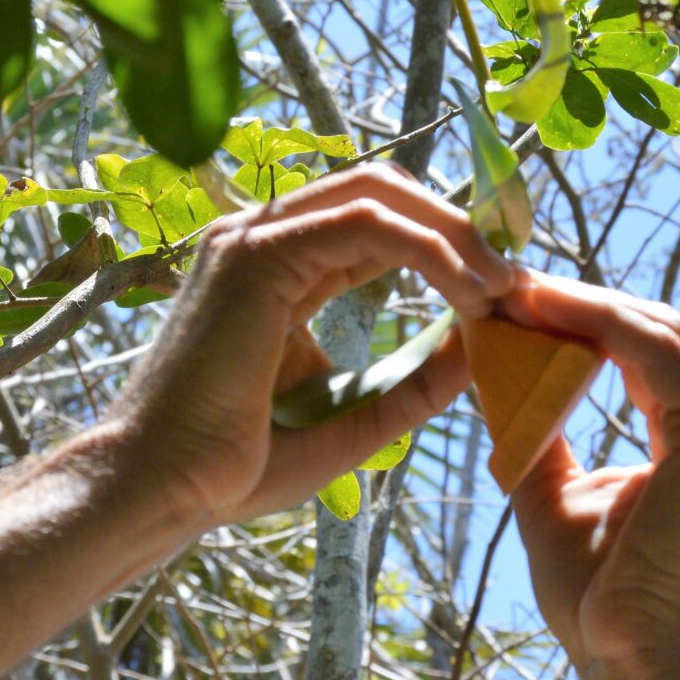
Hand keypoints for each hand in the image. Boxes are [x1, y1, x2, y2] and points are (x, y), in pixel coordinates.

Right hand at [106, 164, 516, 530]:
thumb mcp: (350, 417)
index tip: (503, 285)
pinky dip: (428, 248)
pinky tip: (469, 293)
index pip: (375, 224)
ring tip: (503, 286)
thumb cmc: (234, 466)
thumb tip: (478, 349)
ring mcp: (252, 240)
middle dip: (458, 222)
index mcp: (277, 271)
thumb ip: (412, 382)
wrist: (163, 490)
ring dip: (454, 233)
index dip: (446, 240)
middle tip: (516, 273)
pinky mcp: (257, 256)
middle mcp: (259, 241)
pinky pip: (364, 224)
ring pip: (378, 194)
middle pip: (381, 189)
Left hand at [500, 273, 679, 679]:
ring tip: (512, 291)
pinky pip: (650, 351)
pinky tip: (537, 311)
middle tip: (507, 284)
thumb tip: (495, 376)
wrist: (641, 672)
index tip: (518, 306)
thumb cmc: (605, 607)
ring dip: (579, 304)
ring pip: (657, 331)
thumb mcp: (558, 499)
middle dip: (582, 303)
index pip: (654, 357)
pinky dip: (591, 322)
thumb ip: (540, 435)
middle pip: (661, 333)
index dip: (588, 322)